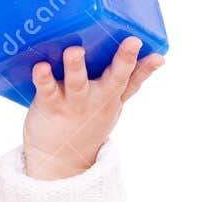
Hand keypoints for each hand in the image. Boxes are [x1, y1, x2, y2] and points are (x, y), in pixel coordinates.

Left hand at [21, 37, 163, 180]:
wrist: (59, 159)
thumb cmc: (89, 120)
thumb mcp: (115, 103)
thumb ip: (133, 79)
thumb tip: (160, 56)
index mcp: (112, 95)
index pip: (133, 79)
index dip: (146, 67)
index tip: (158, 55)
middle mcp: (96, 98)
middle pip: (113, 80)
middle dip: (123, 61)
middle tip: (132, 43)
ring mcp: (73, 102)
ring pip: (78, 83)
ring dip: (77, 67)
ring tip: (75, 52)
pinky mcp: (50, 104)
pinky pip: (47, 90)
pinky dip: (43, 78)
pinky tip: (41, 67)